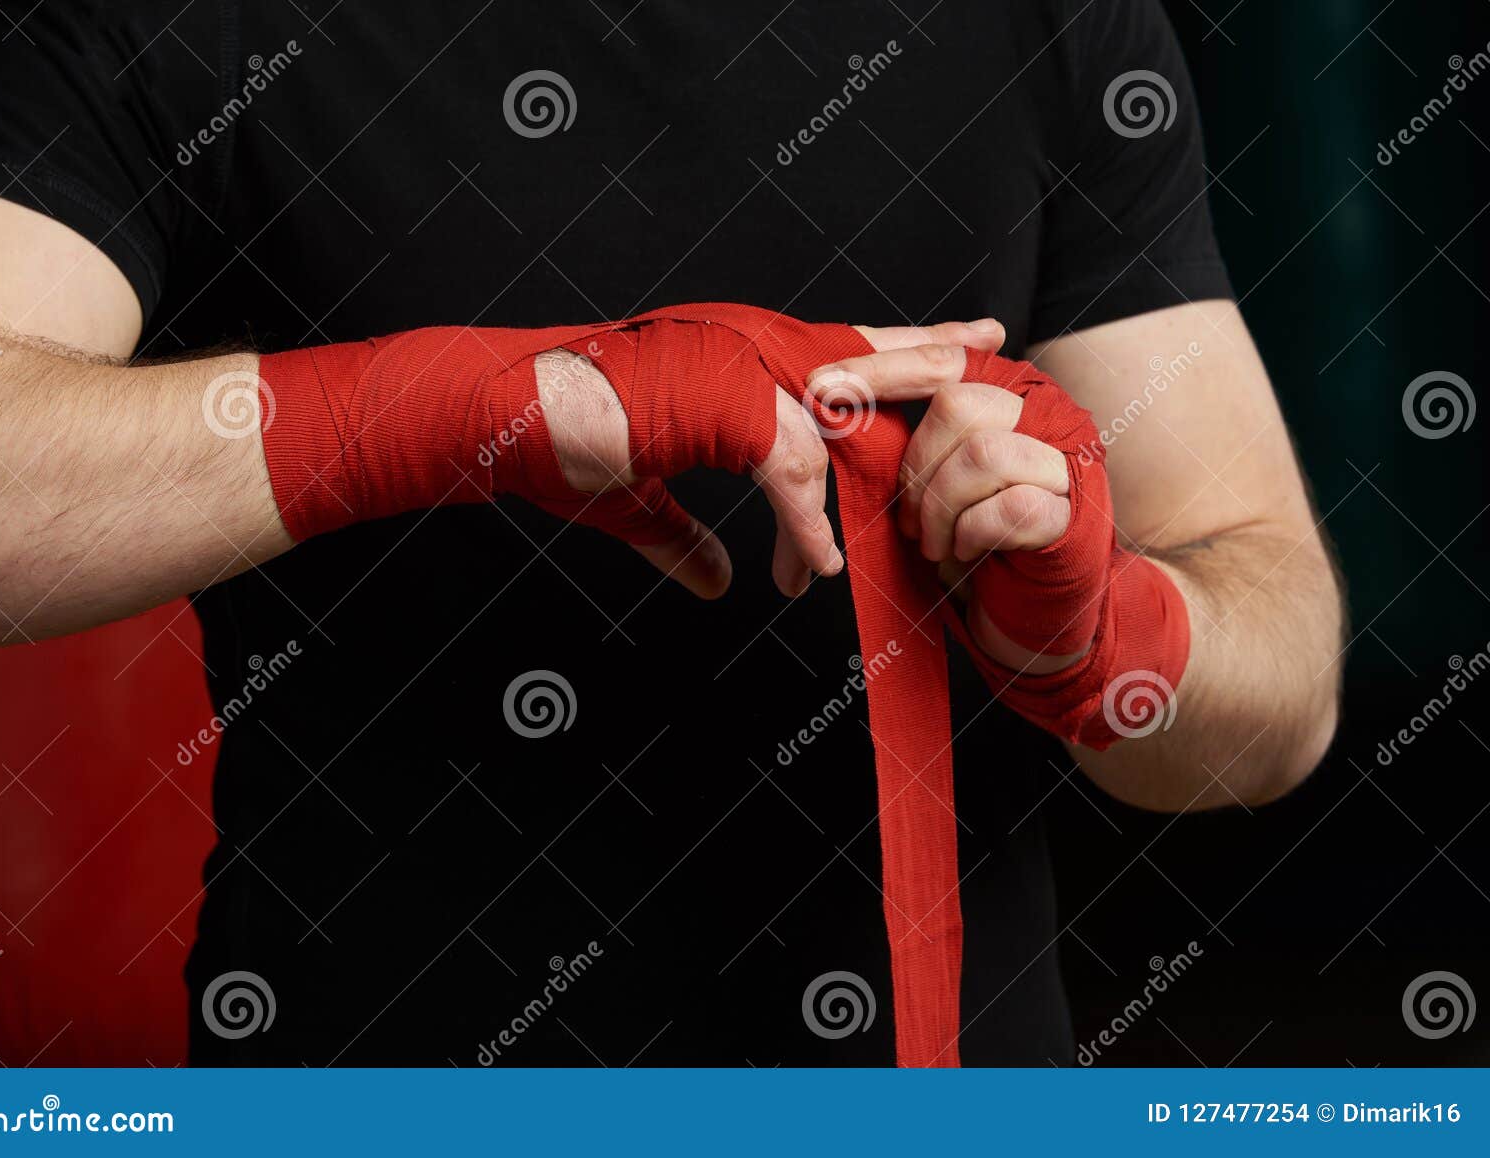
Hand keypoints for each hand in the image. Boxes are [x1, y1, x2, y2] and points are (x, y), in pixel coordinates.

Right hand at [537, 318, 1008, 599]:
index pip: (829, 348)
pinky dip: (801, 528)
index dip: (888, 350)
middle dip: (928, 352)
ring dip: (893, 435)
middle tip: (994, 343)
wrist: (503, 417)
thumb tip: (722, 583)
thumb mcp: (640, 501)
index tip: (942, 348)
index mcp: (730, 354)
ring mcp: (735, 367)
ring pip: (843, 401)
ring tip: (949, 456)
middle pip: (858, 349)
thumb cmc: (560, 444)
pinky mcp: (722, 406)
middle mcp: (742, 345)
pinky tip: (806, 572)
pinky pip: (789, 472)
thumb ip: (689, 539)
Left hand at [803, 322, 1089, 674]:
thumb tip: (836, 379)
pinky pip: (1008, 507)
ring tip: (932, 541)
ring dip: (939, 508)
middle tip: (906, 517)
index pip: (945, 361)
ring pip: (982, 455)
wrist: (1029, 602)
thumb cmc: (974, 529)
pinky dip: (970, 535)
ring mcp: (1064, 460)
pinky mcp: (1070, 513)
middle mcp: (1046, 412)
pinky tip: (964, 551)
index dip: (881, 370)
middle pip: (959, 405)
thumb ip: (907, 423)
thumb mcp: (935, 470)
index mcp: (1009, 390)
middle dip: (915, 466)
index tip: (821, 387)